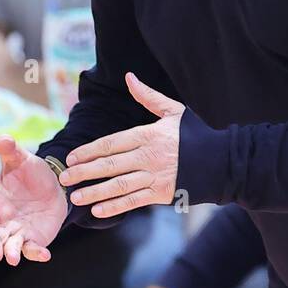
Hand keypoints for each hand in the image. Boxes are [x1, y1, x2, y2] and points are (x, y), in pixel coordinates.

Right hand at [0, 136, 67, 264]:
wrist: (53, 183)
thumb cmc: (30, 172)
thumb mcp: (21, 159)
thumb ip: (10, 151)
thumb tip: (2, 139)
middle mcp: (5, 221)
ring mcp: (19, 232)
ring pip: (11, 246)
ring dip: (11, 253)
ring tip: (13, 259)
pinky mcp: (35, 238)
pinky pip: (33, 249)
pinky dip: (37, 254)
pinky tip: (45, 255)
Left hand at [59, 71, 183, 218]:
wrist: (223, 161)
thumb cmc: (196, 134)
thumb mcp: (173, 111)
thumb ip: (148, 96)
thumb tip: (128, 77)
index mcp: (148, 135)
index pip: (111, 143)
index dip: (89, 151)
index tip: (72, 157)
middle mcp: (149, 156)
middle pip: (109, 165)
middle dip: (84, 172)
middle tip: (64, 178)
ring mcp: (155, 176)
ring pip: (118, 185)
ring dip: (94, 192)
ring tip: (75, 198)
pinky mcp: (162, 194)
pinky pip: (134, 201)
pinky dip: (115, 207)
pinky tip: (98, 210)